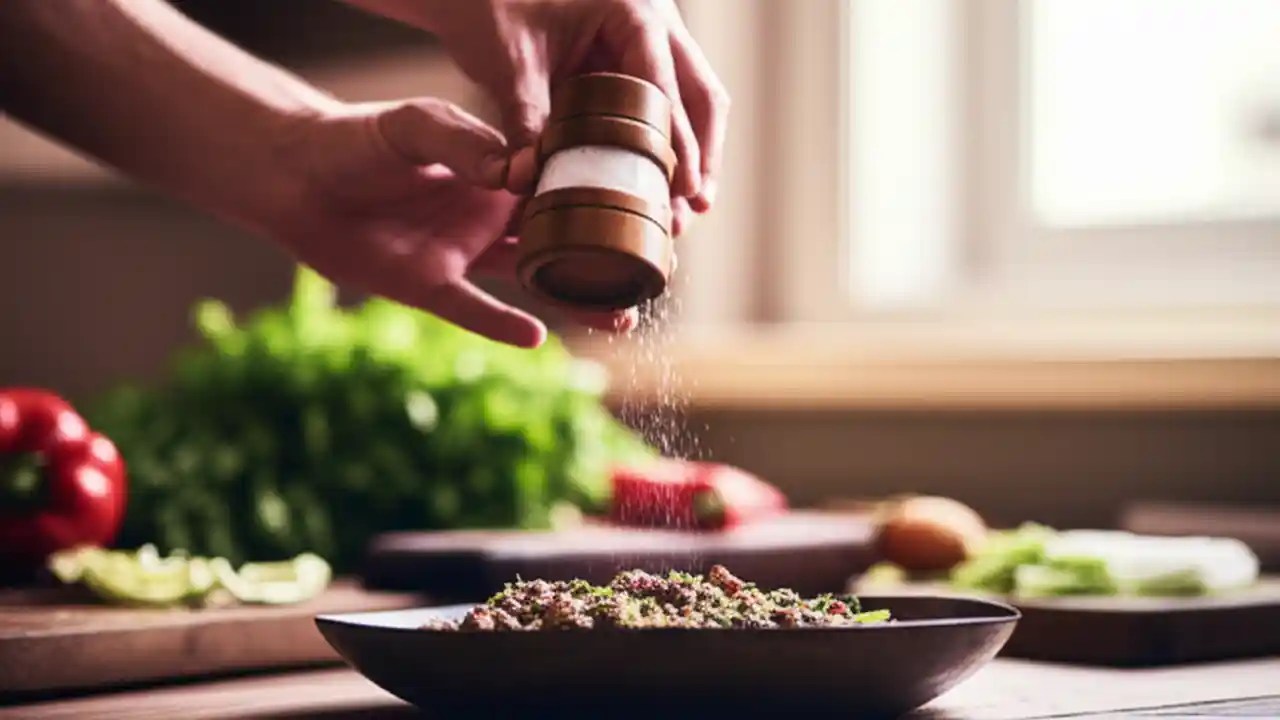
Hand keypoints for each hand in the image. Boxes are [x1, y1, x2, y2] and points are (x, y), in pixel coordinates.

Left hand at [273, 99, 636, 347]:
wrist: (296, 175)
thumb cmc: (357, 139)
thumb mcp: (413, 128)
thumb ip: (463, 144)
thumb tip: (516, 168)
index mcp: (497, 175)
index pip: (563, 186)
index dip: (607, 199)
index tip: (653, 210)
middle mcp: (490, 218)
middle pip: (565, 242)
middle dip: (610, 259)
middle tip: (657, 274)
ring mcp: (464, 256)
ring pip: (535, 281)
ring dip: (578, 299)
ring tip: (624, 316)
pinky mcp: (430, 287)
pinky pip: (474, 311)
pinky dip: (503, 324)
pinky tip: (539, 336)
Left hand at [345, 0, 730, 235]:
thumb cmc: (488, 8)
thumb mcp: (508, 65)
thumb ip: (524, 121)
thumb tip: (531, 180)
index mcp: (630, 10)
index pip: (666, 86)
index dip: (678, 141)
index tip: (684, 187)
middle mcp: (653, 19)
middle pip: (699, 92)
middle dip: (702, 152)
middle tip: (698, 204)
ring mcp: (651, 36)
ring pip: (695, 96)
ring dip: (697, 150)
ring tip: (694, 206)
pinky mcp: (638, 56)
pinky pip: (671, 98)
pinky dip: (673, 139)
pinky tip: (671, 181)